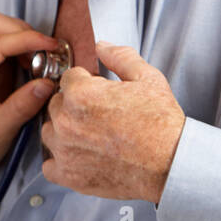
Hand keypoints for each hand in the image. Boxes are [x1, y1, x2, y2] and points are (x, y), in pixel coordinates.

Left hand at [40, 42, 185, 203]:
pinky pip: (49, 164)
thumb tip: (102, 46)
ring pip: (50, 132)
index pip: (68, 79)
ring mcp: (63, 149)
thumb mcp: (147, 79)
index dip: (86, 83)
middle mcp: (66, 122)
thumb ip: (120, 57)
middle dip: (73, 106)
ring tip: (93, 136)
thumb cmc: (161, 124)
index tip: (99, 94)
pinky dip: (62, 161)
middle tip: (100, 116)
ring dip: (64, 132)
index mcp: (80, 94)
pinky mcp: (66, 174)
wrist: (171, 164)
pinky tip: (82, 156)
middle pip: (56, 104)